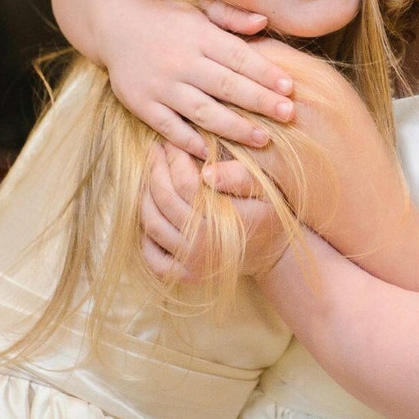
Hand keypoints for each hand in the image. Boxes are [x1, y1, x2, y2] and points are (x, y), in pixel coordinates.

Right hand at [52, 0, 294, 154]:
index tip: (290, 88)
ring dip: (234, 127)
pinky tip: (211, 151)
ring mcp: (159, 84)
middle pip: (226, 85)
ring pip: (202, 110)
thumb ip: (231, 16)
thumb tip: (265, 22)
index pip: (239, 56)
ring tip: (262, 138)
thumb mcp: (198, 5)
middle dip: (260, 102)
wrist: (111, 18)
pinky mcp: (140, 103)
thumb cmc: (166, 13)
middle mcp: (180, 60)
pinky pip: (168, 126)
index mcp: (198, 35)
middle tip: (289, 115)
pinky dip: (188, 141)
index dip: (266, 73)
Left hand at [140, 144, 287, 282]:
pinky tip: (152, 210)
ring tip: (150, 173)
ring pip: (153, 225)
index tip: (171, 142)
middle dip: (155, 170)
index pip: (186, 185)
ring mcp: (191, 265)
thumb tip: (207, 172)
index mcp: (225, 224)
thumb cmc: (269, 214)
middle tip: (154, 150)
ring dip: (145, 196)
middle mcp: (204, 249)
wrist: (273, 253)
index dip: (175, 160)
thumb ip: (241, 177)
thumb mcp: (266, 190)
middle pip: (164, 202)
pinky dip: (145, 233)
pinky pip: (151, 256)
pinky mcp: (184, 277)